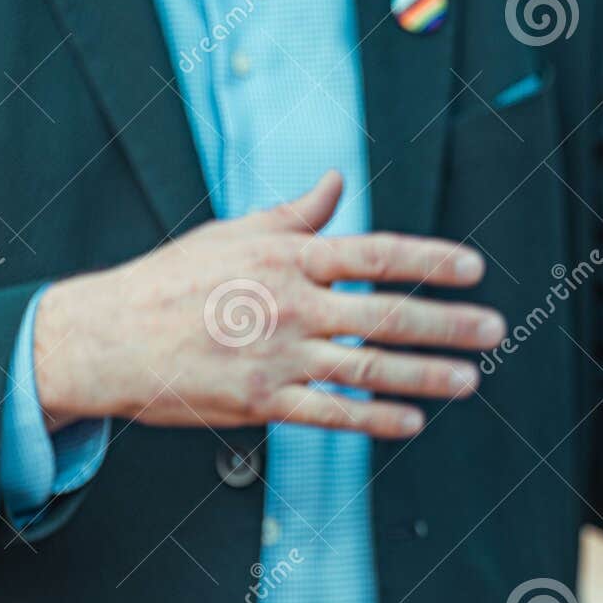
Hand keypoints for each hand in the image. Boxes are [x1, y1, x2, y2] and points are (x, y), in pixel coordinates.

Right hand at [33, 171, 506, 439]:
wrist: (108, 337)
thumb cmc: (172, 281)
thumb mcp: (233, 234)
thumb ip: (295, 215)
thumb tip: (336, 182)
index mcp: (288, 257)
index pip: (375, 253)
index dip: (429, 261)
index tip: (473, 268)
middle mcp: (291, 304)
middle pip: (385, 314)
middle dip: (448, 323)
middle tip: (494, 330)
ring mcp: (278, 356)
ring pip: (368, 368)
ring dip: (427, 375)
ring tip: (470, 379)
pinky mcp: (262, 401)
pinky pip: (331, 413)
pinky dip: (375, 417)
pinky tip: (413, 420)